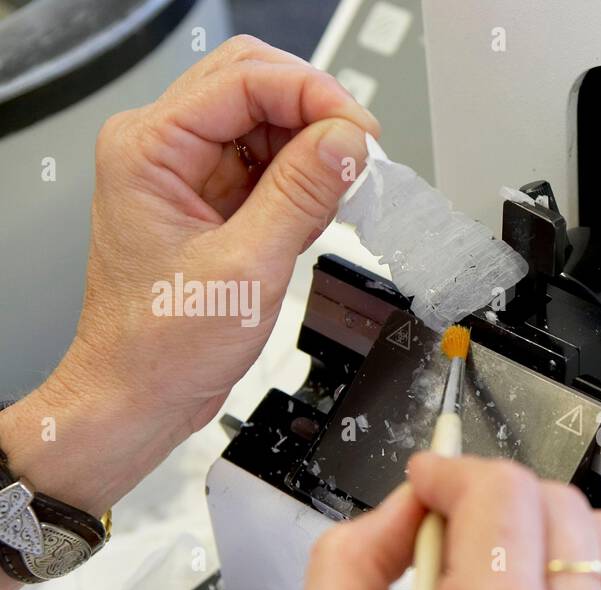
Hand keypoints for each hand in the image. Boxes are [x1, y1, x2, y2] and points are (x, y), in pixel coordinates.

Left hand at [0, 36, 378, 519]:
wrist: (138, 395)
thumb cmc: (160, 346)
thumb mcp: (247, 268)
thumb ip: (302, 197)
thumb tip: (347, 143)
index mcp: (149, 149)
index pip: (243, 81)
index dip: (312, 96)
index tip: (362, 132)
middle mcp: (161, 149)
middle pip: (253, 85)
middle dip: (315, 111)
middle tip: (361, 150)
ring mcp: (187, 172)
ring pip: (266, 121)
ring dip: (314, 147)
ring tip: (344, 189)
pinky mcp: (211, 198)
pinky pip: (269, 163)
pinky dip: (306, 179)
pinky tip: (321, 209)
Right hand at [286, 455, 600, 589]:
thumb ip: (351, 559)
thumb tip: (405, 509)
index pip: (498, 489)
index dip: (451, 472)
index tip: (430, 485)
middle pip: (551, 499)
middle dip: (492, 501)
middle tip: (451, 536)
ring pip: (600, 534)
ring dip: (545, 530)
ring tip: (499, 573)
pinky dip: (585, 574)